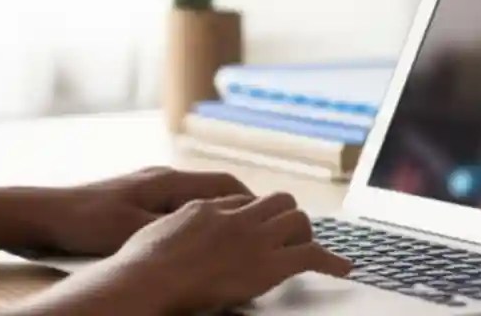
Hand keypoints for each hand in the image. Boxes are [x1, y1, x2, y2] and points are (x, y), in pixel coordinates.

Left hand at [27, 167, 253, 255]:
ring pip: (193, 200)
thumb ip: (176, 230)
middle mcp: (161, 178)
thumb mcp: (135, 230)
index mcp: (168, 182)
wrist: (43, 213)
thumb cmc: (87, 222)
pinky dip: (190, 222)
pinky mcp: (131, 200)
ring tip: (230, 241)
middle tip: (258, 231)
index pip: (225, 183)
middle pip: (213, 189)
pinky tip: (188, 243)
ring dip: (213, 216)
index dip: (251, 200)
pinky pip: (173, 208)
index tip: (270, 218)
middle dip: (238, 208)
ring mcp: (145, 188)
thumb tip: (216, 232)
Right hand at [106, 192, 351, 312]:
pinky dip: (331, 261)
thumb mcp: (154, 233)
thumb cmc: (137, 266)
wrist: (143, 280)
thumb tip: (179, 235)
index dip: (255, 216)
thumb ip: (177, 229)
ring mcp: (251, 237)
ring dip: (306, 235)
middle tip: (292, 237)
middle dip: (288, 217)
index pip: (243, 201)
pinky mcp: (265, 263)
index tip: (259, 228)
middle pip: (277, 201)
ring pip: (297, 219)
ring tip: (312, 250)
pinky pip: (310, 254)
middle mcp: (233, 215)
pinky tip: (343, 268)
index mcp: (205, 207)